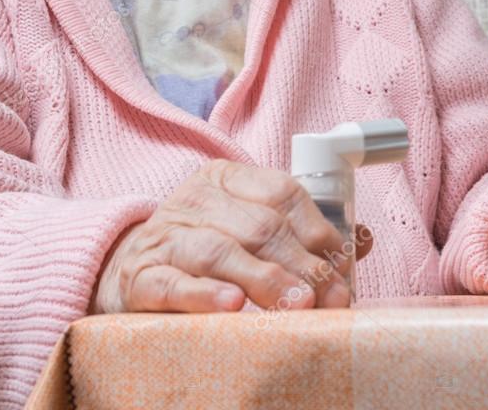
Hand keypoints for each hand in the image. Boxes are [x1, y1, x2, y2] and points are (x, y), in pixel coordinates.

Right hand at [89, 159, 373, 313]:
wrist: (124, 268)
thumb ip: (301, 234)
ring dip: (263, 279)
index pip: (281, 192)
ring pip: (219, 251)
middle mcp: (194, 200)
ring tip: (295, 305)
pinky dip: (204, 295)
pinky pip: (173, 284)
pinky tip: (233, 307)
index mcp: (225, 179)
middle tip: (330, 298)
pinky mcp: (141, 277)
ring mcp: (165, 237)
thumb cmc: (203, 249)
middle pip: (257, 226)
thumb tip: (363, 240)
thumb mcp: (247, 228)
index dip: (317, 229)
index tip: (343, 265)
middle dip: (300, 264)